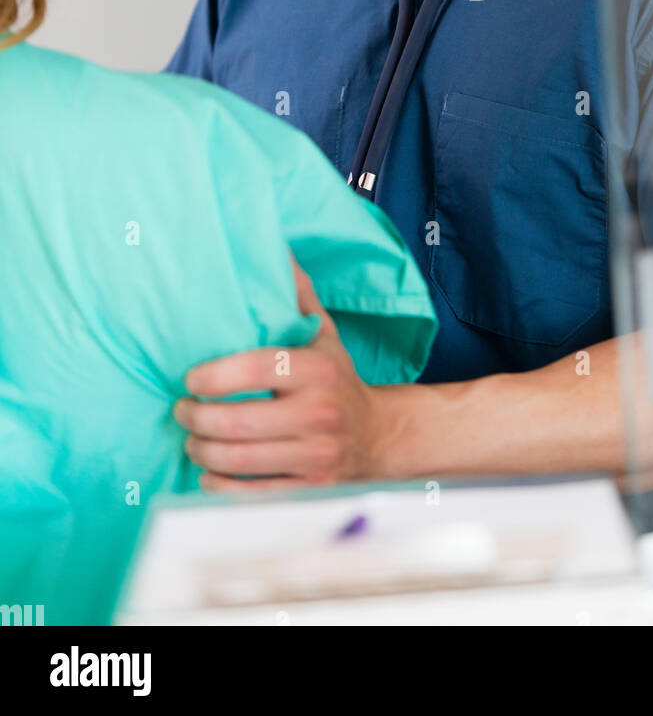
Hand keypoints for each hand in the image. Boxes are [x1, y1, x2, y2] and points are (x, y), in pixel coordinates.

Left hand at [173, 259, 381, 491]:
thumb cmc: (336, 380)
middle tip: (182, 410)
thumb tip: (274, 248)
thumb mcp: (323, 334)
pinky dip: (217, 484)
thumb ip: (296, 295)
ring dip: (200, 450)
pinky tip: (210, 470)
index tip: (192, 378)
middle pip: (235, 423)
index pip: (255, 370)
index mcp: (319, 371)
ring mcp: (315, 457)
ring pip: (236, 461)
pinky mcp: (308, 491)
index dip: (214, 376)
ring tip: (192, 437)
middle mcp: (319, 414)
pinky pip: (247, 494)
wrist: (379, 437)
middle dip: (195, 418)